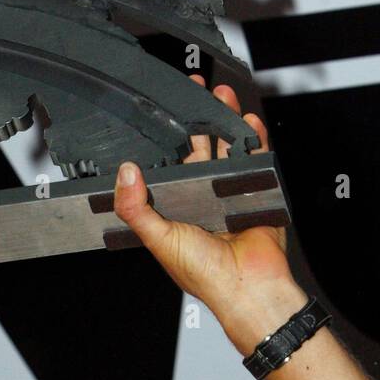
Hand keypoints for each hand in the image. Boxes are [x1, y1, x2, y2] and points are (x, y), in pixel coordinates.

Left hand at [112, 77, 292, 321]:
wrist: (247, 285)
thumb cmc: (205, 274)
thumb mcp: (158, 238)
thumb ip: (135, 208)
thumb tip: (124, 174)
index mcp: (174, 210)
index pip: (165, 168)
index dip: (161, 144)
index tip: (156, 120)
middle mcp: (201, 199)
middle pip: (198, 150)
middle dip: (196, 122)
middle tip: (192, 94)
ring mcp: (228, 194)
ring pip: (226, 148)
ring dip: (224, 121)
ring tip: (219, 95)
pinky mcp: (254, 192)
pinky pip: (255, 158)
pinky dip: (253, 137)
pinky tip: (247, 120)